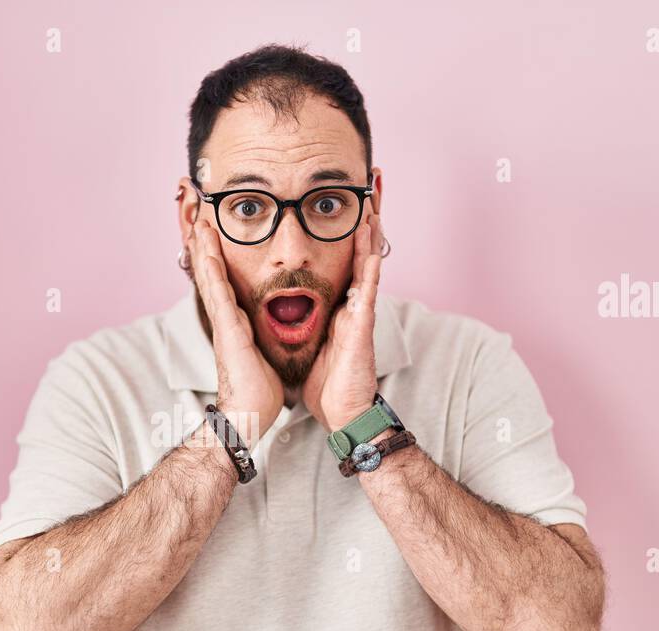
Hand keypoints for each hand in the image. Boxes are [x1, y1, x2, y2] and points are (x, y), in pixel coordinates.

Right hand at [188, 215, 283, 445]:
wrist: (248, 416)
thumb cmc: (257, 391)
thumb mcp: (263, 354)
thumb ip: (262, 337)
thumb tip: (269, 329)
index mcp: (237, 323)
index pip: (226, 283)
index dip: (219, 259)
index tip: (215, 234)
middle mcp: (226, 320)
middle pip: (213, 275)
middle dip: (206, 248)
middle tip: (201, 218)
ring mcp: (224, 324)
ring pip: (212, 279)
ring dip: (204, 251)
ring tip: (199, 225)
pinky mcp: (228, 332)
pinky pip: (219, 296)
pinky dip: (211, 272)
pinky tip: (206, 254)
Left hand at [302, 212, 384, 431]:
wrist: (341, 414)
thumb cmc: (326, 385)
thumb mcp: (309, 346)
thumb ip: (304, 326)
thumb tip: (285, 315)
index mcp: (338, 309)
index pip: (341, 264)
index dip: (343, 236)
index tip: (338, 207)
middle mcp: (352, 306)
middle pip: (360, 256)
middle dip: (364, 224)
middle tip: (368, 190)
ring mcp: (360, 315)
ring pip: (368, 266)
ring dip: (371, 236)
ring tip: (372, 206)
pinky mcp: (363, 327)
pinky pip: (368, 291)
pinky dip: (371, 267)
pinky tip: (373, 247)